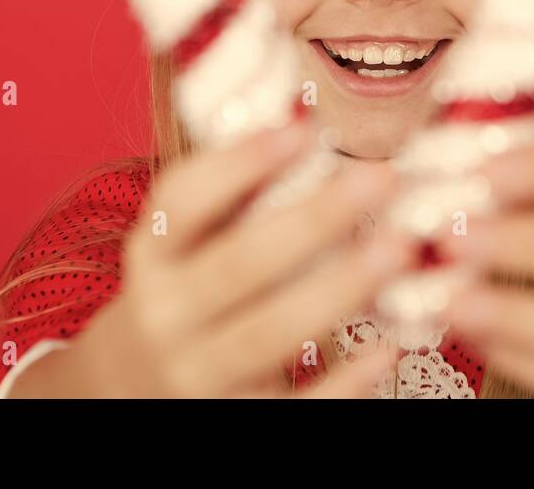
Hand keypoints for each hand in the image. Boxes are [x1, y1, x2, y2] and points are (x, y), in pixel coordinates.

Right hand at [66, 122, 414, 397]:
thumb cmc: (189, 284)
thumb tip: (313, 115)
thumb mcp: (188, 238)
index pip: (182, 202)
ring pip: (267, 334)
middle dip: (315, 220)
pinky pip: (292, 408)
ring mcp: (195, 372)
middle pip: (238, 265)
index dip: (239, 164)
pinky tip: (390, 348)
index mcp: (153, 251)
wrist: (133, 388)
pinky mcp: (232, 419)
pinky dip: (342, 383)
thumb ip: (238, 189)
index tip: (304, 127)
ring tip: (400, 247)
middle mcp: (165, 313)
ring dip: (339, 290)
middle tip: (383, 177)